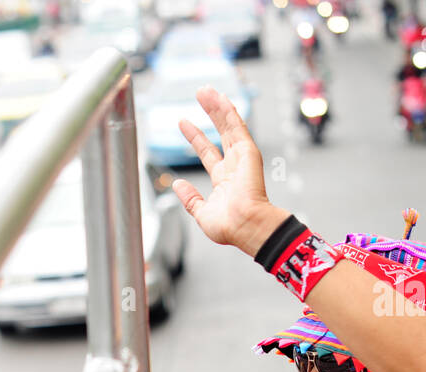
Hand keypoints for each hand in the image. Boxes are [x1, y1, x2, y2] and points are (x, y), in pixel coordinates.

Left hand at [171, 86, 285, 255]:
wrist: (246, 226)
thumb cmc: (229, 227)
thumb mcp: (201, 212)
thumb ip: (189, 198)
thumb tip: (177, 184)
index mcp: (223, 180)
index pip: (207, 151)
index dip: (196, 136)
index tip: (183, 123)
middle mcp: (234, 165)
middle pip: (219, 132)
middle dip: (209, 113)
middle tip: (199, 95)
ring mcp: (242, 157)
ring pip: (228, 124)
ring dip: (217, 106)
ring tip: (206, 90)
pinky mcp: (248, 152)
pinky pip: (237, 127)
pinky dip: (229, 112)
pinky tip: (222, 98)